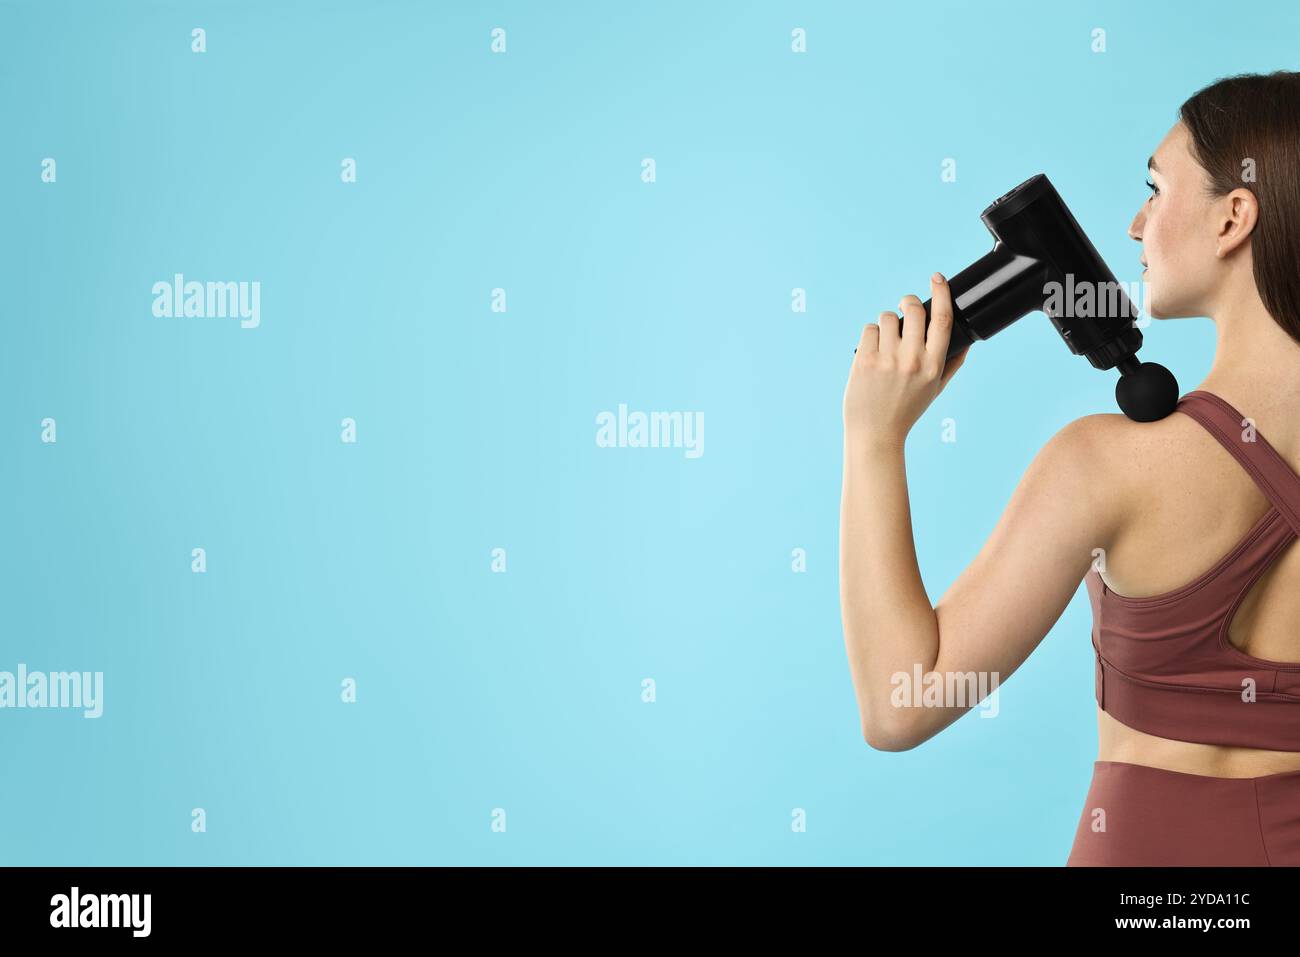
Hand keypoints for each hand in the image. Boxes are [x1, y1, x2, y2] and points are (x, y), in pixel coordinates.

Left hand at [843, 272, 968, 445]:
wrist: (876, 433)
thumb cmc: (906, 410)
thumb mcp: (935, 389)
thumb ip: (952, 363)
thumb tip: (967, 340)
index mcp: (933, 365)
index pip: (942, 319)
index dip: (941, 293)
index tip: (937, 278)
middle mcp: (912, 360)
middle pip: (914, 309)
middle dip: (908, 302)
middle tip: (905, 306)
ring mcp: (887, 360)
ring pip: (887, 317)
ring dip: (887, 322)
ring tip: (885, 340)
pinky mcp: (864, 360)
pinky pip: (869, 329)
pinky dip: (870, 336)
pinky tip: (872, 351)